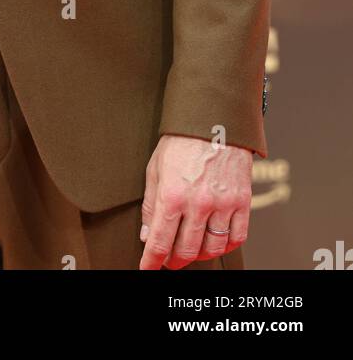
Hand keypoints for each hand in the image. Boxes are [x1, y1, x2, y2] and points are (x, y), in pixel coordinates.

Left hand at [139, 134, 251, 269]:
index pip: (159, 241)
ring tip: (191, 250)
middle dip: (174, 261)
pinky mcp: (242, 202)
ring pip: (211, 248)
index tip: (148, 268)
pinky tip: (215, 242)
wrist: (213, 119)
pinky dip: (225, 246)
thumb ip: (150, 204)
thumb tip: (147, 233)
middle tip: (169, 260)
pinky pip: (236, 237)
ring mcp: (223, 204)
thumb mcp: (155, 168)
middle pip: (186, 250)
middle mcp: (198, 203)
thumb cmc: (182, 140)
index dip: (152, 260)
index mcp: (172, 195)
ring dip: (198, 255)